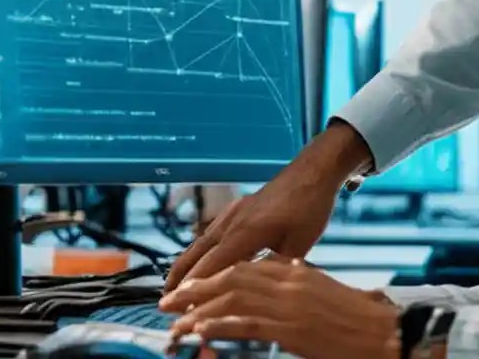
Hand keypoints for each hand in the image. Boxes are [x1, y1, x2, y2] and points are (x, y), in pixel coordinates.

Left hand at [159, 259, 399, 358]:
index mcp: (296, 271)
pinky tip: (199, 332)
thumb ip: (300, 280)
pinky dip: (218, 326)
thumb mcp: (324, 291)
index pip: (244, 267)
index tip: (190, 288)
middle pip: (231, 279)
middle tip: (169, 305)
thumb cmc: (359, 319)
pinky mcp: (290, 328)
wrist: (387, 334)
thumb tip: (286, 271)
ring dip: (198, 313)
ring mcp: (288, 304)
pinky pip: (244, 324)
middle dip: (195, 291)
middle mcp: (288, 281)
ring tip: (175, 325)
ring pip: (231, 300)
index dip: (213, 277)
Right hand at [165, 122, 371, 290]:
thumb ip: (275, 268)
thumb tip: (262, 292)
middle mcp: (232, 222)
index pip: (213, 265)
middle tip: (165, 301)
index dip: (195, 288)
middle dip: (181, 278)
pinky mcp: (237, 209)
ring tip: (172, 284)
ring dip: (185, 264)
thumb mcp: (299, 245)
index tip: (180, 306)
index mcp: (246, 232)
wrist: (312, 172)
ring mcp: (233, 213)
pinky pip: (211, 233)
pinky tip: (197, 259)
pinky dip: (199, 250)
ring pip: (201, 242)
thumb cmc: (310, 207)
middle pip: (199, 254)